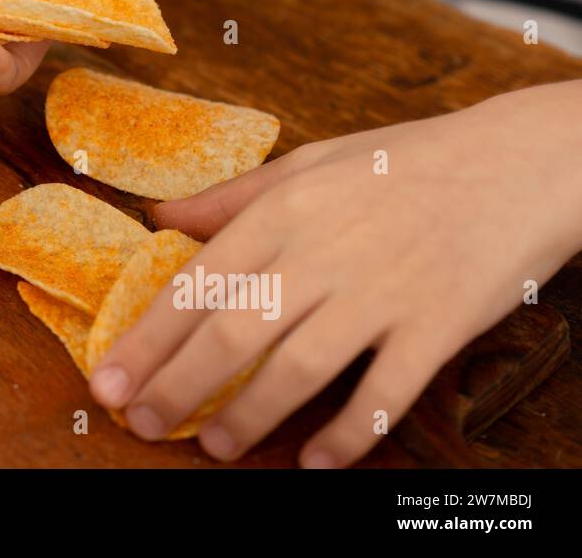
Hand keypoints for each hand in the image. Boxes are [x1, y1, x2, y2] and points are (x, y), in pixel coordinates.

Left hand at [88, 81, 581, 465]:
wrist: (515, 162)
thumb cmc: (400, 163)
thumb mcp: (307, 163)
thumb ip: (230, 197)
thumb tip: (156, 214)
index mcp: (283, 210)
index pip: (196, 283)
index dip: (146, 339)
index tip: (107, 379)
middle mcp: (324, 251)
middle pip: (233, 331)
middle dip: (177, 385)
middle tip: (140, 423)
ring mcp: (382, 290)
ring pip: (298, 366)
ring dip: (250, 414)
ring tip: (215, 447)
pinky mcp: (437, 324)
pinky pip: (384, 391)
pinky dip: (348, 432)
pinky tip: (314, 461)